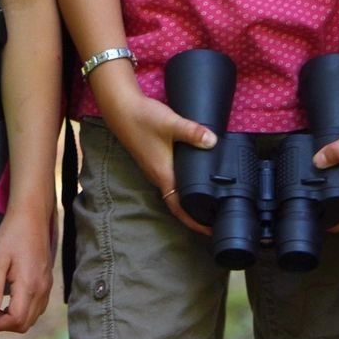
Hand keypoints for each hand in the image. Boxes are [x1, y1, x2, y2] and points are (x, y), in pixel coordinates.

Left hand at [0, 205, 54, 332]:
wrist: (32, 216)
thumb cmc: (12, 235)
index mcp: (29, 285)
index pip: (16, 319)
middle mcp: (42, 289)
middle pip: (26, 323)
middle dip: (5, 325)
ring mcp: (47, 285)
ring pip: (34, 316)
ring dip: (15, 319)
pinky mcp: (47, 280)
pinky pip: (39, 306)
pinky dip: (25, 311)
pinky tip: (12, 301)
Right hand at [104, 90, 217, 235]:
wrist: (122, 108)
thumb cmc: (143, 119)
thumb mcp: (172, 124)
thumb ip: (193, 132)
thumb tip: (213, 142)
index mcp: (163, 175)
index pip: (179, 208)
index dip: (194, 222)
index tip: (210, 231)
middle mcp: (158, 176)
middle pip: (178, 203)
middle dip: (196, 213)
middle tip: (217, 217)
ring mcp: (155, 168)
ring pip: (175, 190)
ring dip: (190, 198)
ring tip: (209, 200)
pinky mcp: (155, 159)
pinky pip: (172, 178)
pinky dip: (184, 183)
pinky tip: (195, 176)